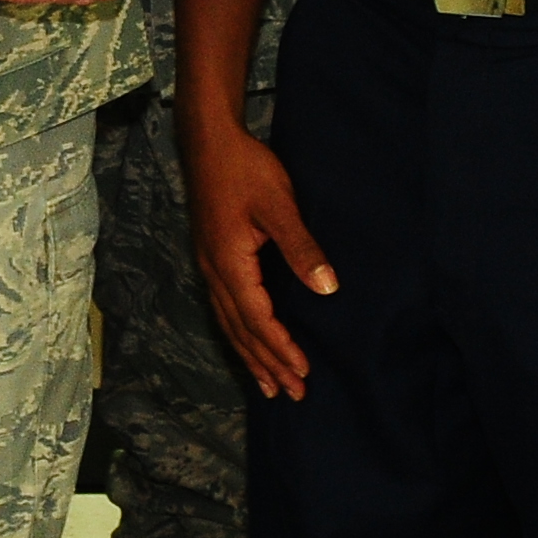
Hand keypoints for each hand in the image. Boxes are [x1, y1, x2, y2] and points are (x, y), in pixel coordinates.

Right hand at [183, 109, 331, 400]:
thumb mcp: (279, 205)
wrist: (209, 142)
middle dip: (267, 364)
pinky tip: (247, 343)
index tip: (304, 371)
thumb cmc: (246, 170)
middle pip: (241, 331)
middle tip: (292, 395)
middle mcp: (214, 272)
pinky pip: (224, 310)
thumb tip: (328, 288)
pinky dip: (239, 335)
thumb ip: (302, 248)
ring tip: (269, 386)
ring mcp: (209, 267)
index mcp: (229, 264)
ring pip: (229, 324)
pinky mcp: (211, 258)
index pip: (258, 319)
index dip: (280, 348)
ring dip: (250, 357)